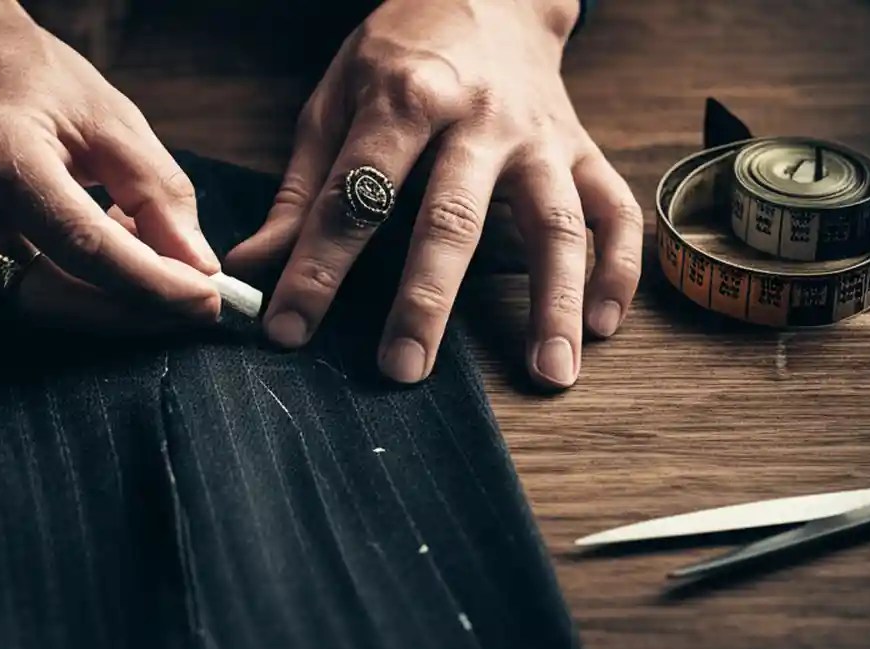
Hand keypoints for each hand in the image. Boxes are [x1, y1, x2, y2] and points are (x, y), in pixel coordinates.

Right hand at [0, 2, 220, 331]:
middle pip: (51, 296)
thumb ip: (158, 194)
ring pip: (33, 305)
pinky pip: (12, 292)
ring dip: (105, 303)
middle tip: (190, 307)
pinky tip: (105, 262)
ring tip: (152, 269)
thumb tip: (197, 268)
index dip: (150, 284)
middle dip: (131, 311)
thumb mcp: (110, 118)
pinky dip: (71, 289)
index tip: (206, 300)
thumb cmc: (30, 78)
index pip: (82, 245)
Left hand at [226, 0, 641, 387]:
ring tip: (548, 374)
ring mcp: (540, 136)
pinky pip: (614, 210)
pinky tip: (603, 326)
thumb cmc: (399, 54)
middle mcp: (478, 119)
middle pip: (452, 218)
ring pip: (553, 222)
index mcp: (403, 100)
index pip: (353, 199)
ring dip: (553, 301)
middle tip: (404, 369)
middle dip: (426, 299)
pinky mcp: (583, 148)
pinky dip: (618, 269)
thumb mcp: (334, 101)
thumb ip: (300, 191)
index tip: (288, 329)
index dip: (316, 268)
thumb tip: (252, 266)